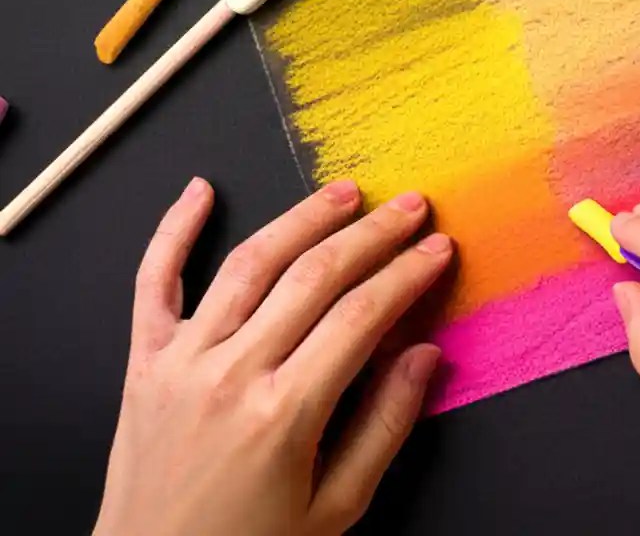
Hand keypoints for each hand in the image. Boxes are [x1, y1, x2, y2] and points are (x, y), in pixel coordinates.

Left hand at [94, 178, 453, 535]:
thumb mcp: (337, 507)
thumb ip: (385, 426)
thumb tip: (426, 356)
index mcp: (285, 413)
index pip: (362, 316)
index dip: (407, 274)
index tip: (437, 250)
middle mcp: (231, 373)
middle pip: (315, 277)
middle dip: (372, 234)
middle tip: (412, 208)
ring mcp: (182, 361)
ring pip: (249, 264)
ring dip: (302, 219)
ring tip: (345, 193)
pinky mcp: (144, 361)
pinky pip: (153, 283)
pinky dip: (173, 232)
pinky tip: (200, 192)